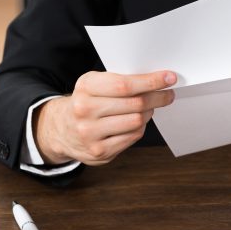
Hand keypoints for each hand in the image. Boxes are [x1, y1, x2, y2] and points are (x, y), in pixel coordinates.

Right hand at [34, 70, 176, 165]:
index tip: (169, 78)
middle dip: (157, 97)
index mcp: (86, 87)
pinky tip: (136, 122)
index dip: (151, 81)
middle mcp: (85, 109)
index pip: (125, 84)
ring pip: (136, 121)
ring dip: (148, 113)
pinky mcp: (99, 151)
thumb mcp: (95, 84)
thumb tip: (157, 80)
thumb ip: (120, 81)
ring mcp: (91, 133)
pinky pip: (132, 137)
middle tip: (167, 95)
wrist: (61, 129)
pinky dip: (140, 128)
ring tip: (148, 108)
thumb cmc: (87, 102)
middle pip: (135, 103)